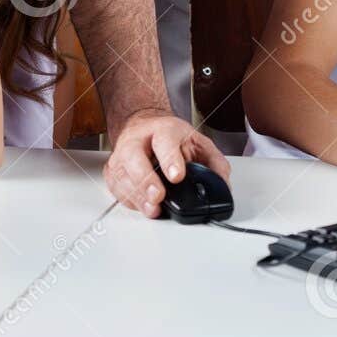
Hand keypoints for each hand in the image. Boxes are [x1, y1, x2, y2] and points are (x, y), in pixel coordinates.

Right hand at [103, 108, 230, 217]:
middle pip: (134, 157)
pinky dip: (130, 200)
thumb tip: (223, 185)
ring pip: (123, 175)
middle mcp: (138, 140)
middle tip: (159, 196)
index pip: (164, 141)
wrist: (144, 128)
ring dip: (137, 195)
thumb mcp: (198, 142)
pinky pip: (117, 188)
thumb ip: (214, 163)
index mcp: (163, 130)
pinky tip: (143, 205)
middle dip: (146, 179)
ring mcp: (122, 155)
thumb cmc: (171, 137)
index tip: (177, 176)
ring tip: (153, 208)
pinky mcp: (113, 171)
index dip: (170, 160)